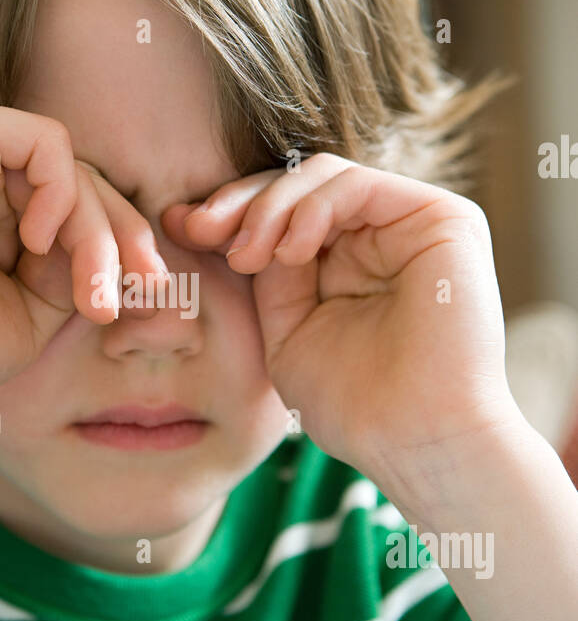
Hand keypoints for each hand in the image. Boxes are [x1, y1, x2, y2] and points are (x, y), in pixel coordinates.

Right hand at [0, 96, 168, 409]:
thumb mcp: (37, 306)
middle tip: (146, 289)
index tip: (150, 293)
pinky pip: (47, 141)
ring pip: (71, 168)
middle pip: (82, 183)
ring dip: (97, 235)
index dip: (120, 245)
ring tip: (93, 296)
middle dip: (124, 237)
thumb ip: (78, 263)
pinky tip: (35, 243)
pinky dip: (60, 193)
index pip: (75, 206)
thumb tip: (134, 246)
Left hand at [161, 153, 517, 482]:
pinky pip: (356, 185)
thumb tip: (208, 217)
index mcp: (350, 259)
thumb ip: (266, 271)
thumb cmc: (354, 405)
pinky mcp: (442, 218)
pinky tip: (286, 252)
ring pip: (321, 177)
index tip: (178, 232)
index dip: (228, 215)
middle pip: (298, 185)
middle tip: (199, 230)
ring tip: (245, 256)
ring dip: (268, 208)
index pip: (281, 212)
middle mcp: (384, 234)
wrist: (415, 443)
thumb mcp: (287, 329)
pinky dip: (309, 210)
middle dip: (239, 203)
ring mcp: (413, 223)